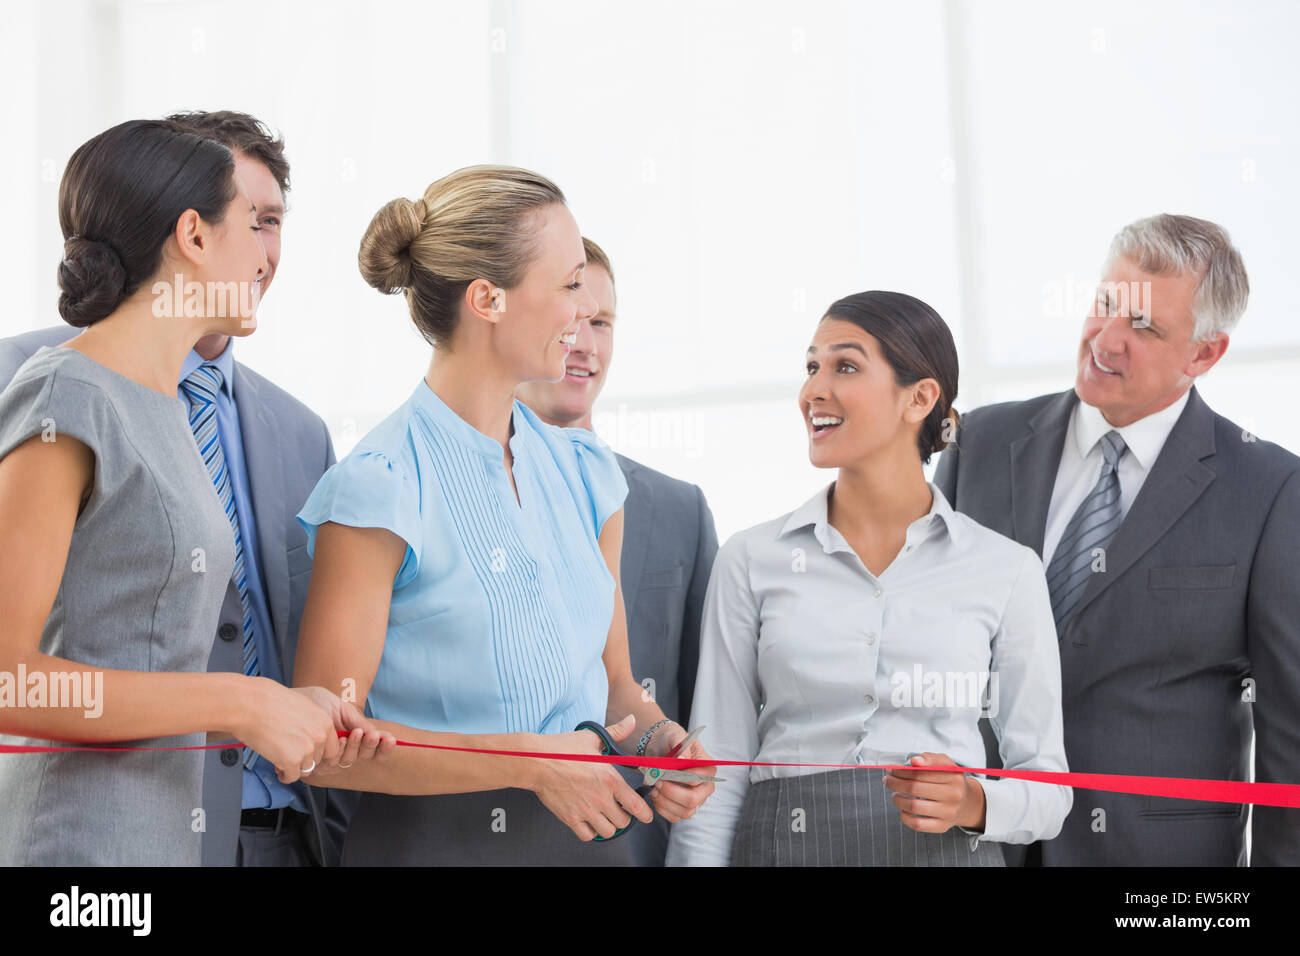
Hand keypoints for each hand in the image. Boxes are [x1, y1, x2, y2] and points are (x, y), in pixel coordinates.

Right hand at [231, 678, 340, 783]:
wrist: (251, 705)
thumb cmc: (271, 702)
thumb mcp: (303, 707)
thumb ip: (314, 723)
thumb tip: (314, 737)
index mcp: (325, 722)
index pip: (331, 748)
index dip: (316, 751)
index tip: (305, 751)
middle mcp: (320, 736)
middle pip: (318, 759)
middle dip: (304, 759)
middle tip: (289, 754)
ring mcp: (307, 749)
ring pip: (306, 769)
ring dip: (294, 767)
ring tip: (280, 759)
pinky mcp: (291, 761)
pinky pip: (292, 777)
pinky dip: (284, 775)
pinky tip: (277, 768)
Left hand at [292, 686, 397, 775]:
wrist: (289, 701)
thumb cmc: (313, 702)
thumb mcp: (341, 708)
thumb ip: (359, 721)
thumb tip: (382, 735)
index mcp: (350, 738)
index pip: (372, 749)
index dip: (383, 748)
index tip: (391, 739)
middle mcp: (339, 750)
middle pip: (363, 757)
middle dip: (371, 747)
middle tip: (375, 736)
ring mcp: (326, 757)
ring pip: (349, 761)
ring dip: (357, 747)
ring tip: (359, 733)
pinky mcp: (312, 762)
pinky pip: (332, 763)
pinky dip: (341, 751)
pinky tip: (344, 738)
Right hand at [529, 714, 654, 841]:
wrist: (536, 761)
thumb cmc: (563, 749)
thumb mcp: (592, 738)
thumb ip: (616, 733)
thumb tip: (631, 720)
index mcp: (610, 780)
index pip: (636, 806)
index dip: (645, 814)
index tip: (645, 815)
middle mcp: (601, 798)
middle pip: (623, 822)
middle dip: (624, 818)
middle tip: (619, 810)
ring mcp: (585, 811)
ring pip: (607, 832)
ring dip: (608, 826)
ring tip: (605, 816)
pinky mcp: (570, 818)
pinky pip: (587, 835)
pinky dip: (590, 831)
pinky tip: (589, 821)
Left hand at [643, 723, 716, 823]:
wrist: (664, 750)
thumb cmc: (673, 743)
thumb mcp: (676, 737)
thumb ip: (681, 746)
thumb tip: (682, 758)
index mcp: (708, 768)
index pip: (698, 779)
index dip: (679, 777)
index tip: (663, 771)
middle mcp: (706, 787)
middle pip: (692, 800)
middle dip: (670, 792)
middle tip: (657, 782)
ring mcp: (697, 801)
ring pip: (684, 812)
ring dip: (664, 801)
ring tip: (654, 787)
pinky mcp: (684, 809)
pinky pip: (674, 817)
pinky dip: (661, 808)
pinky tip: (655, 795)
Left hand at [884, 752, 985, 832]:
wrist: (965, 802)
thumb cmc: (949, 779)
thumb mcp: (944, 763)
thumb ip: (929, 758)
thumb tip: (914, 761)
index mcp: (953, 777)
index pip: (920, 772)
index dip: (901, 771)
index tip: (892, 770)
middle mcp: (953, 796)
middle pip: (915, 788)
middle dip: (895, 783)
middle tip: (888, 780)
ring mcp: (948, 813)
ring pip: (914, 807)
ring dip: (898, 799)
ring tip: (895, 794)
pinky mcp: (942, 826)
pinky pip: (918, 824)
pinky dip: (904, 817)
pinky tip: (903, 809)